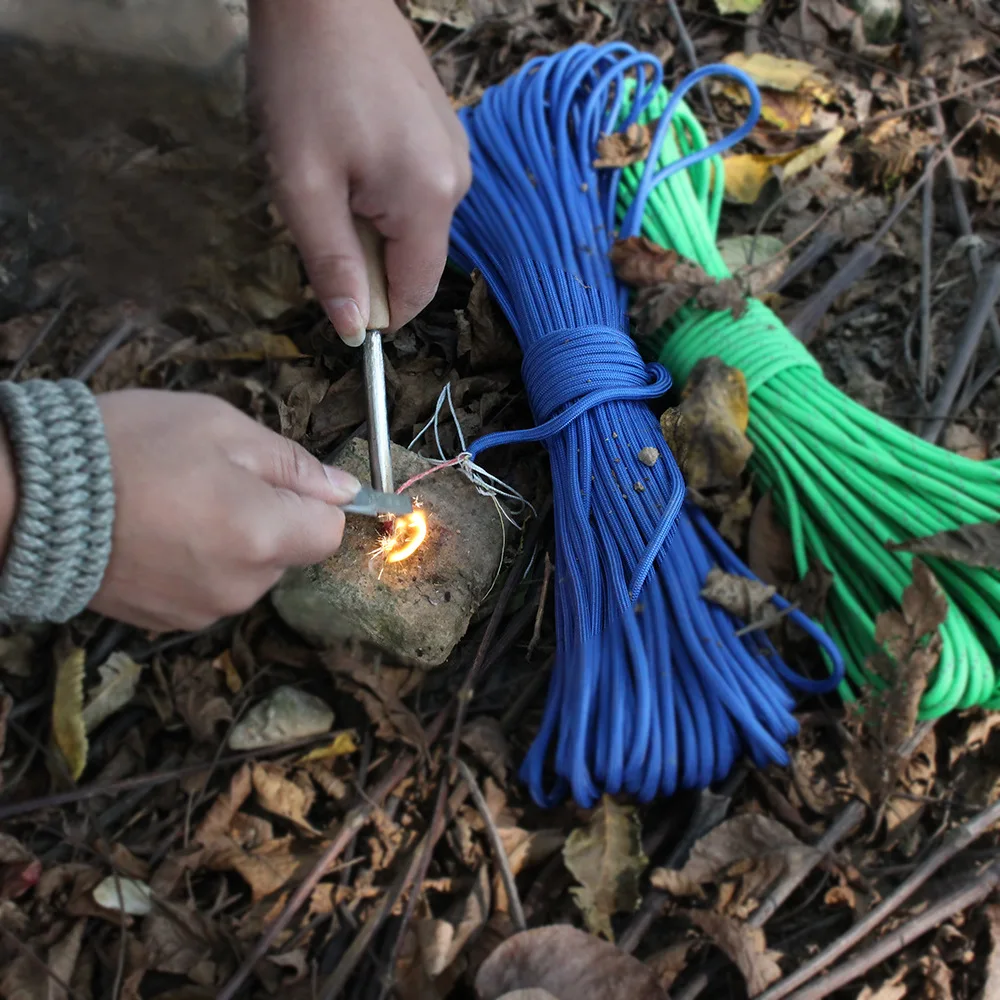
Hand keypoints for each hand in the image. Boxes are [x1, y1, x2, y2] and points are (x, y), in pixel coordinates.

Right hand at [89, 389, 359, 631]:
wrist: (30, 499)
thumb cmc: (131, 448)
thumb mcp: (220, 427)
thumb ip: (292, 462)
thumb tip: (344, 489)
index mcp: (264, 536)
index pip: (330, 531)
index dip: (313, 501)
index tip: (279, 478)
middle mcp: (243, 587)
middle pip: (288, 553)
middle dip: (269, 518)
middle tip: (210, 480)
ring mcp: (204, 611)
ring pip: (248, 573)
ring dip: (232, 543)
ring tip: (174, 506)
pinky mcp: (168, 623)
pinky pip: (209, 590)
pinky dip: (197, 565)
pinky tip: (156, 535)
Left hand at [248, 0, 470, 345]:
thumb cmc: (304, 80)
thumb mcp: (302, 185)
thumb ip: (331, 264)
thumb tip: (355, 330)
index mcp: (430, 200)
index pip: (414, 292)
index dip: (373, 307)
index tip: (328, 281)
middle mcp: (457, 181)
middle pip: (411, 258)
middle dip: (362, 251)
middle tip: (317, 198)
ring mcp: (454, 153)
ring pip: (409, 224)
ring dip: (366, 218)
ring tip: (330, 162)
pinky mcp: (442, 132)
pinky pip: (412, 189)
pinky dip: (377, 188)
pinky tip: (348, 143)